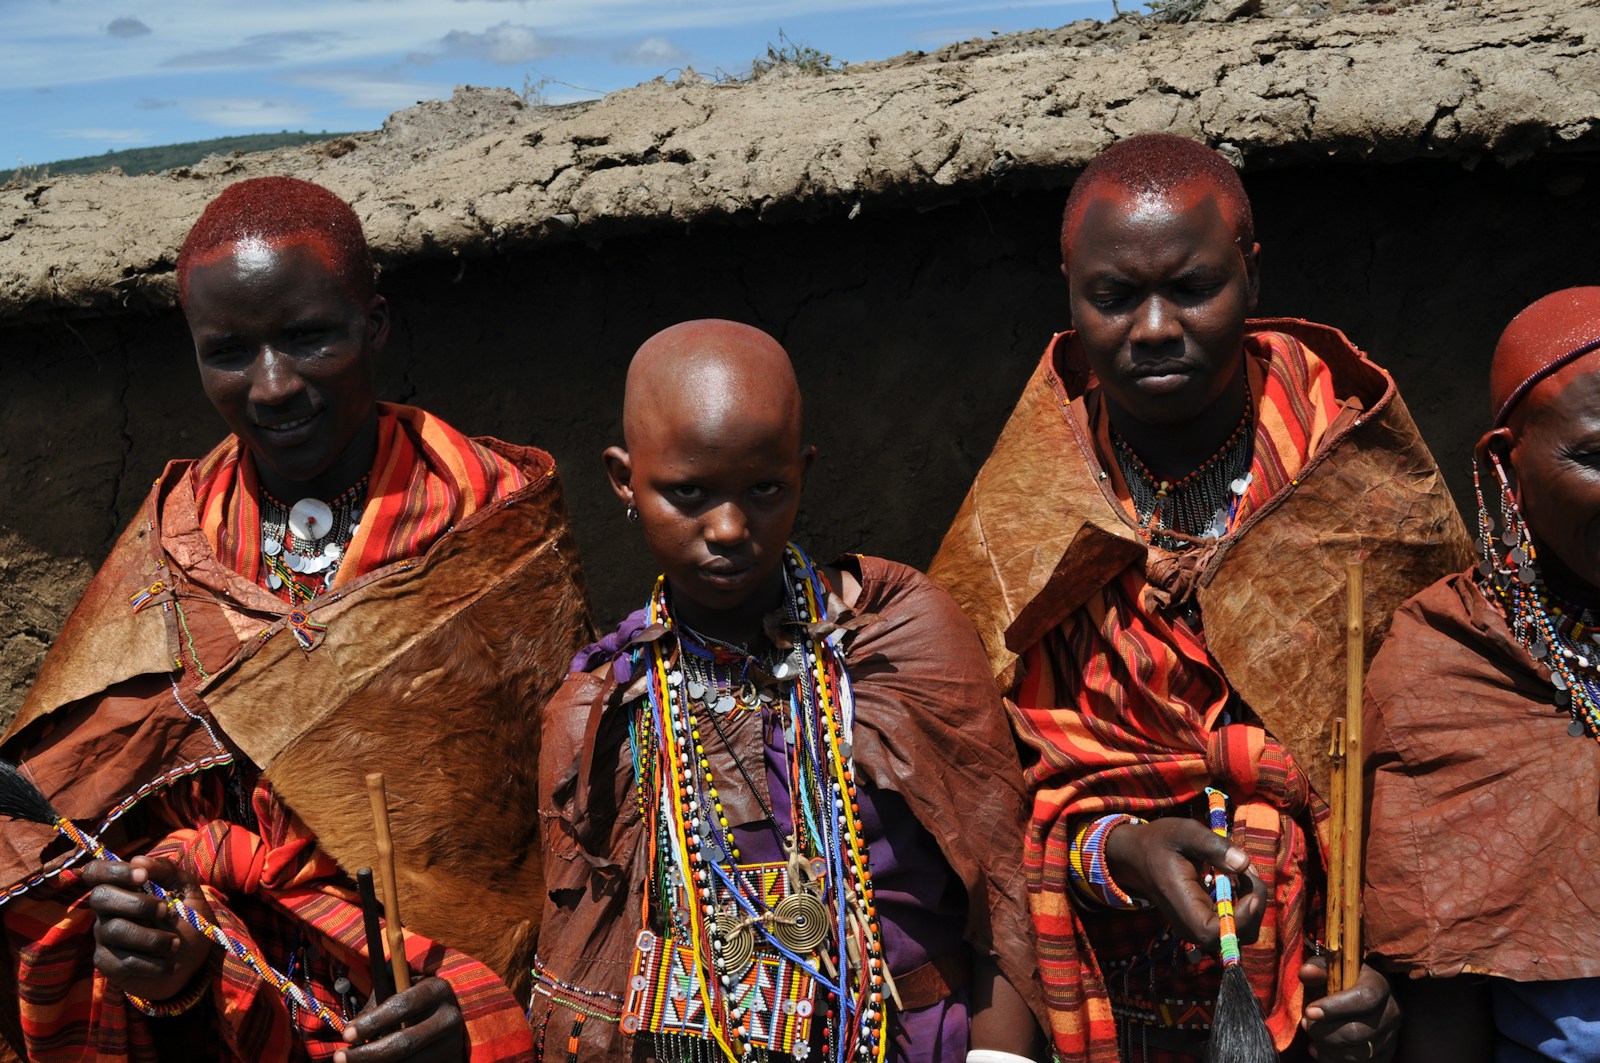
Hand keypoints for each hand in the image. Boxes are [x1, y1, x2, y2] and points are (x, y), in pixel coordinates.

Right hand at [83, 856, 212, 1003]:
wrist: (192, 962)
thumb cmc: (187, 921)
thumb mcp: (187, 891)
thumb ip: (167, 871)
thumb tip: (138, 860)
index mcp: (123, 888)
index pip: (96, 871)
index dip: (113, 870)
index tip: (142, 877)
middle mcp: (107, 910)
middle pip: (100, 897)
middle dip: (137, 903)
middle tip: (165, 911)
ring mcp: (104, 937)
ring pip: (115, 929)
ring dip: (152, 937)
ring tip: (175, 943)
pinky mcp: (107, 963)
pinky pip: (120, 962)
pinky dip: (150, 964)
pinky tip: (168, 965)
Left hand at [334, 977, 464, 1062]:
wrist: (451, 1010)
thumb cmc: (416, 996)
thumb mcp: (401, 985)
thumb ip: (379, 999)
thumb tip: (354, 1026)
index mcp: (437, 989)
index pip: (402, 1006)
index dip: (372, 1022)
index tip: (346, 1034)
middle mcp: (449, 1017)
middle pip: (404, 1043)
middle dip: (367, 1054)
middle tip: (340, 1057)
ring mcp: (453, 1043)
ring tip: (353, 1062)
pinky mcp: (454, 1060)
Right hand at [1102, 817, 1266, 951]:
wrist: (1138, 856)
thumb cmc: (1160, 842)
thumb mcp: (1185, 833)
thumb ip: (1213, 846)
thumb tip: (1244, 863)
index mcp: (1182, 905)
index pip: (1214, 932)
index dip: (1241, 918)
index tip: (1251, 891)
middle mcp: (1190, 925)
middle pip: (1237, 935)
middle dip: (1255, 905)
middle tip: (1248, 871)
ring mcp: (1198, 927)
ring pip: (1241, 932)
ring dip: (1252, 903)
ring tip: (1242, 873)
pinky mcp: (1205, 922)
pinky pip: (1235, 923)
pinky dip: (1245, 903)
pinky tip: (1236, 880)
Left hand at [1300, 957, 1399, 1061]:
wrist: (1362, 992)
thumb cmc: (1342, 977)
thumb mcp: (1331, 966)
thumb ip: (1319, 967)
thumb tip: (1307, 972)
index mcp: (1381, 984)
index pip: (1364, 998)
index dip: (1335, 1007)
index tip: (1309, 1012)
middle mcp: (1392, 1011)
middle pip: (1359, 1031)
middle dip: (1326, 1032)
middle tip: (1306, 1025)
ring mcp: (1391, 1034)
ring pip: (1360, 1053)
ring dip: (1329, 1049)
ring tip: (1312, 1039)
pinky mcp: (1387, 1052)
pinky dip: (1336, 1061)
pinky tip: (1319, 1051)